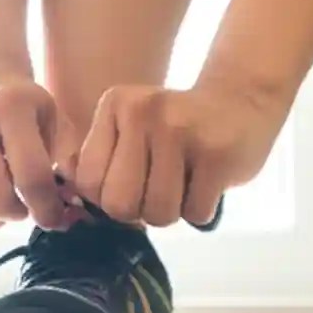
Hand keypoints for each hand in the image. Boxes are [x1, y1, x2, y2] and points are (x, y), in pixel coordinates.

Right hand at [0, 72, 79, 230]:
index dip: (47, 207)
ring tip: (4, 206)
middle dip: (15, 214)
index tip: (56, 218)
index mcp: (9, 106)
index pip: (31, 175)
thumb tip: (67, 216)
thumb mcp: (54, 120)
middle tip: (26, 208)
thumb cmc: (26, 109)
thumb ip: (66, 163)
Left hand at [72, 79, 291, 226]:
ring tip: (184, 185)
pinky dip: (202, 210)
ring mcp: (180, 130)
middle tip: (157, 192)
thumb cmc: (177, 127)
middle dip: (139, 212)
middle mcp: (143, 112)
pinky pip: (194, 213)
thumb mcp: (130, 128)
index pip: (87, 182)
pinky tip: (209, 182)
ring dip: (173, 212)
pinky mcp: (216, 152)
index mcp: (115, 105)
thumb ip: (99, 160)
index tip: (130, 187)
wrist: (242, 99)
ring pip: (158, 213)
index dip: (107, 199)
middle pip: (119, 204)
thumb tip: (70, 203)